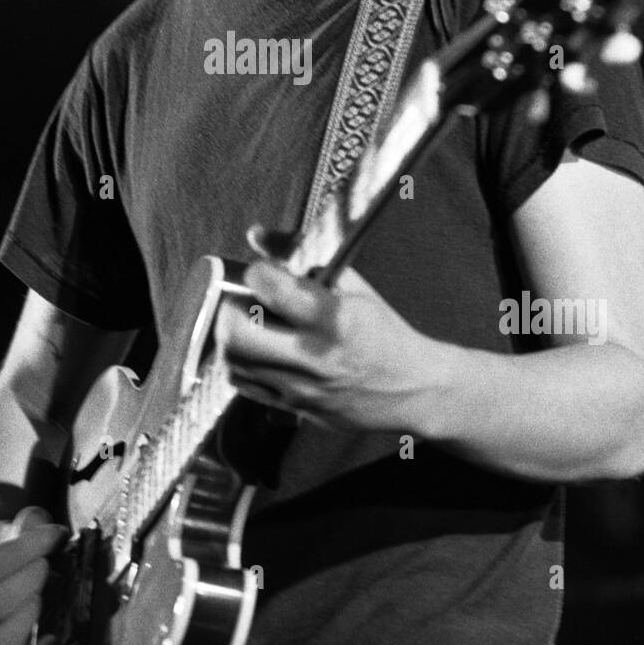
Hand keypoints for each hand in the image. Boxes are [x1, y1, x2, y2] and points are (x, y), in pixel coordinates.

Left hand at [216, 226, 445, 431]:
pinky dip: (239, 364)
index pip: (273, 290)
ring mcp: (301, 388)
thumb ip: (303, 258)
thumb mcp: (354, 287)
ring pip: (233, 362)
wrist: (413, 390)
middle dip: (230, 310)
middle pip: (237, 333)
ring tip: (249, 324)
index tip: (261, 272)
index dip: (257, 273)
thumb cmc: (383, 333)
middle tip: (243, 301)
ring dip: (230, 336)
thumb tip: (256, 235)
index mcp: (334, 320)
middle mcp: (314, 357)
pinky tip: (256, 351)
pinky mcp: (294, 408)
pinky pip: (244, 386)